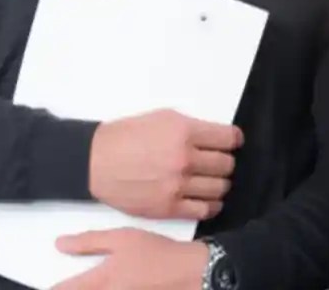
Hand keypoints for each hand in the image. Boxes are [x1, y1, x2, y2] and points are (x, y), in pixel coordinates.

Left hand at [53, 228, 208, 289]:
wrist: (192, 272)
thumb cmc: (157, 252)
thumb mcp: (124, 238)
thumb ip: (90, 242)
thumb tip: (59, 244)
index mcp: (102, 280)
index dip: (53, 289)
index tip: (46, 287)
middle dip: (68, 289)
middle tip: (62, 286)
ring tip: (93, 284)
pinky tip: (116, 285)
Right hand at [89, 109, 241, 220]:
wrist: (96, 162)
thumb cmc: (127, 136)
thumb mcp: (163, 117)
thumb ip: (194, 127)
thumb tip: (219, 137)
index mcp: (185, 132)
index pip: (229, 139)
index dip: (233, 141)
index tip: (230, 143)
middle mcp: (185, 159)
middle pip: (227, 165)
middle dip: (224, 162)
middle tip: (215, 162)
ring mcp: (177, 185)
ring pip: (220, 188)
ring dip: (218, 184)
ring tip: (209, 180)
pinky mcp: (168, 207)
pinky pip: (204, 210)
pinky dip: (211, 205)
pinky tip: (206, 199)